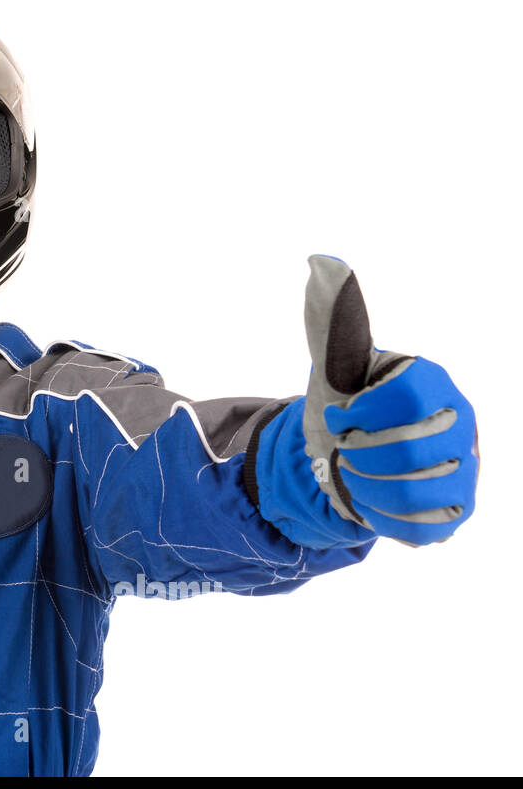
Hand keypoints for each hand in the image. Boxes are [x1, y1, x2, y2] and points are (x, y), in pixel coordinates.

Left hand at [302, 255, 478, 545]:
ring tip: (354, 472)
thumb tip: (321, 261)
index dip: (361, 412)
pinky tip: (369, 499)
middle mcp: (462, 421)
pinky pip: (421, 527)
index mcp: (433, 382)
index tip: (336, 413)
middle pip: (410, 450)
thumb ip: (332, 321)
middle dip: (360, 454)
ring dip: (366, 485)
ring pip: (414, 492)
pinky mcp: (458, 510)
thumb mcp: (334, 366)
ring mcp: (467, 468)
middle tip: (344, 448)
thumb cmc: (346, 408)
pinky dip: (380, 516)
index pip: (407, 397)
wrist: (346, 461)